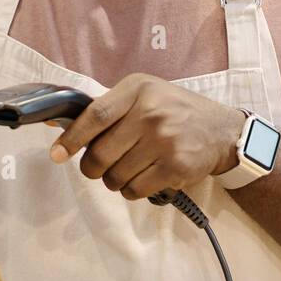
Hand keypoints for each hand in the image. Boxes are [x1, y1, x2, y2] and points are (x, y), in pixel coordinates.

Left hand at [49, 73, 247, 199]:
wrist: (222, 130)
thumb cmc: (176, 111)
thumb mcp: (146, 94)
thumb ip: (108, 108)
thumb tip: (58, 124)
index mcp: (139, 90)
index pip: (96, 115)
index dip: (71, 138)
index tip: (57, 154)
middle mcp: (151, 113)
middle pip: (100, 154)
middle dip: (93, 168)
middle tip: (100, 167)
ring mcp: (165, 141)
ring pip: (115, 177)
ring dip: (115, 180)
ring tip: (131, 168)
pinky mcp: (176, 166)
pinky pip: (135, 190)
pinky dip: (133, 190)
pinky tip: (146, 176)